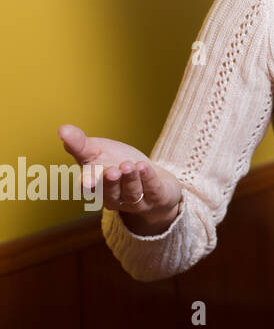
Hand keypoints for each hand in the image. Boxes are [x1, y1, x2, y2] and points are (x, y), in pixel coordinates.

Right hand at [57, 124, 181, 226]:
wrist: (150, 176)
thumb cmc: (117, 162)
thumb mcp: (97, 150)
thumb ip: (79, 143)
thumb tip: (61, 129)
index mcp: (96, 186)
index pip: (89, 186)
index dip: (88, 184)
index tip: (86, 181)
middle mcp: (114, 196)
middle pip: (110, 193)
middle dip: (110, 183)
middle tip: (112, 171)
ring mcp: (136, 200)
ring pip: (131, 193)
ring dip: (130, 180)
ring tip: (130, 165)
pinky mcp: (157, 197)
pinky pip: (152, 190)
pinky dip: (148, 179)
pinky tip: (145, 166)